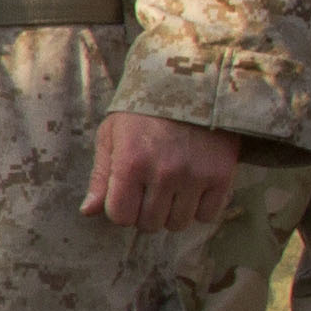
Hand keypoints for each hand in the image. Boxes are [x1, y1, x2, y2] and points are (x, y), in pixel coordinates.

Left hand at [85, 112, 244, 234]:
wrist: (192, 86)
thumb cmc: (143, 113)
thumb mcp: (112, 135)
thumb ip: (100, 176)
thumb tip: (88, 212)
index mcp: (130, 163)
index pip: (120, 216)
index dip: (121, 210)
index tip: (127, 196)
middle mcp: (163, 173)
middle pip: (149, 224)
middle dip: (145, 212)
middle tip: (150, 190)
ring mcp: (194, 175)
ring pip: (177, 224)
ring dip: (172, 213)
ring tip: (171, 189)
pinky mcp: (221, 176)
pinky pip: (207, 216)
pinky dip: (199, 209)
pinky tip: (193, 189)